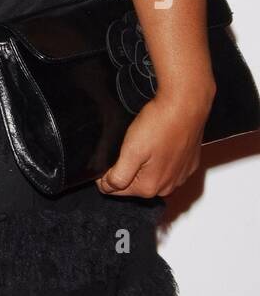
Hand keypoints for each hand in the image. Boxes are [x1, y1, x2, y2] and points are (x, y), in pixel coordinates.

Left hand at [96, 87, 214, 198]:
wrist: (186, 105)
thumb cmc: (160, 124)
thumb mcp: (130, 151)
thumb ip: (118, 175)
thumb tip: (107, 187)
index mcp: (150, 187)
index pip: (117, 190)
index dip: (106, 176)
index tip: (108, 159)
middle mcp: (167, 187)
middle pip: (135, 184)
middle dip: (127, 169)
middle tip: (128, 146)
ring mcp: (180, 176)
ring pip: (152, 175)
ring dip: (144, 164)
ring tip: (144, 141)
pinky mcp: (189, 164)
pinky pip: (168, 166)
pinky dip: (161, 158)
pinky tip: (159, 142)